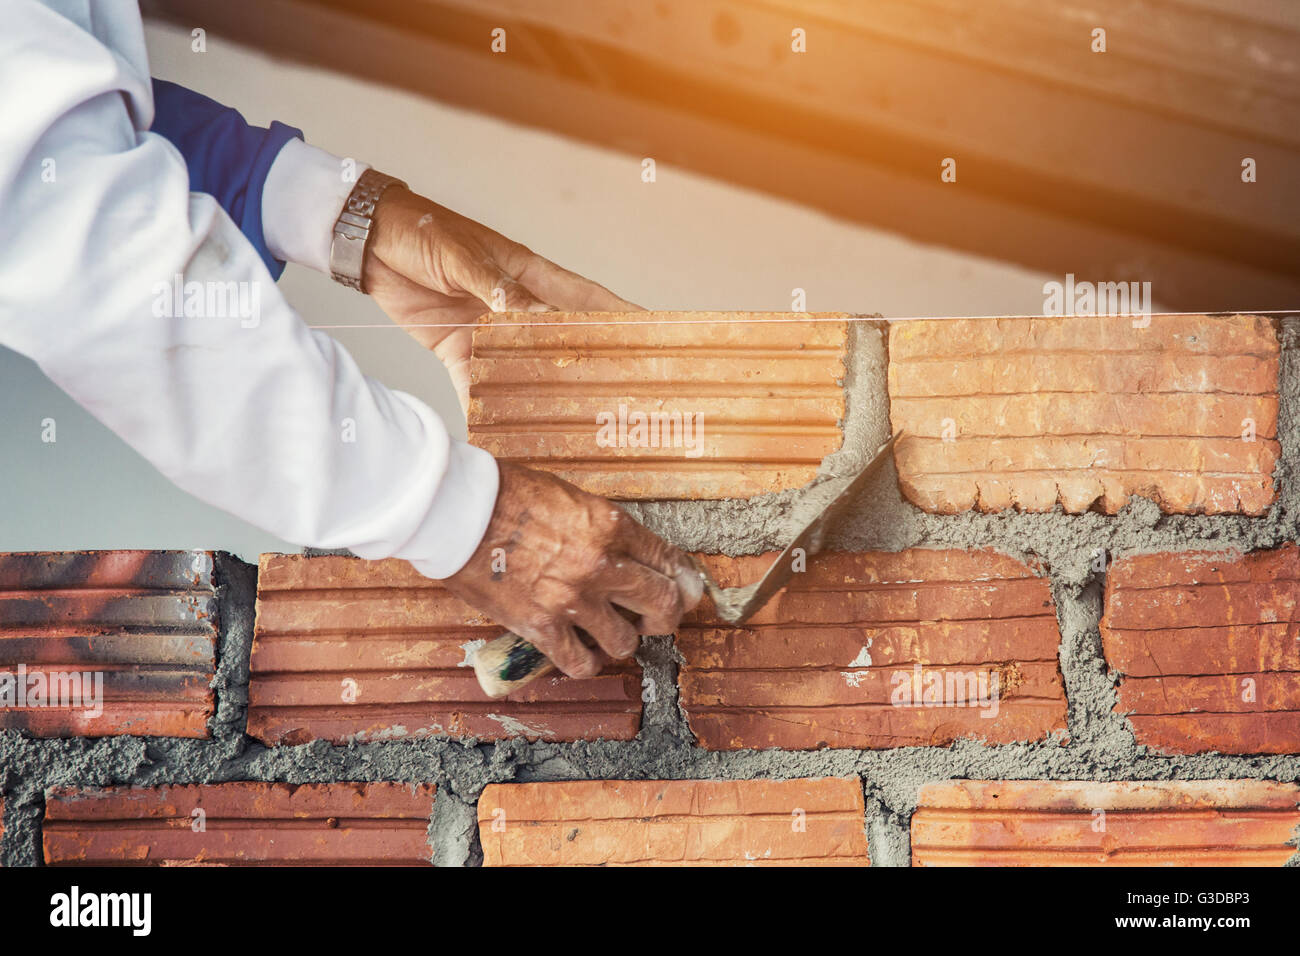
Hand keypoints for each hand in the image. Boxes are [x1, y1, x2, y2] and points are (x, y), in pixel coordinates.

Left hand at [364, 187, 640, 411]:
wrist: (366, 241)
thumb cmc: (421, 231)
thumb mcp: (462, 256)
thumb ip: (498, 286)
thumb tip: (535, 316)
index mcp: (532, 277)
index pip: (590, 302)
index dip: (626, 321)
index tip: (658, 343)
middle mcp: (519, 310)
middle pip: (567, 345)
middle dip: (595, 372)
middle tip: (626, 405)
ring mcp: (491, 334)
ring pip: (530, 373)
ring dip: (548, 399)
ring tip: (576, 432)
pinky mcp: (459, 353)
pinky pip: (480, 390)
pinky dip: (490, 414)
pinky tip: (507, 440)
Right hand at [441, 462, 704, 678]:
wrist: (456, 512)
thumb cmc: (506, 495)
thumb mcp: (570, 497)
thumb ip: (603, 527)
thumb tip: (628, 554)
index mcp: (611, 524)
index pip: (669, 559)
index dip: (683, 580)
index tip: (684, 590)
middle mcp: (601, 563)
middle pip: (664, 604)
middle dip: (665, 616)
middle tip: (653, 618)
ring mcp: (573, 599)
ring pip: (626, 641)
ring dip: (620, 640)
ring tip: (607, 633)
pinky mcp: (542, 626)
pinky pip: (581, 663)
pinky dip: (586, 662)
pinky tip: (580, 652)